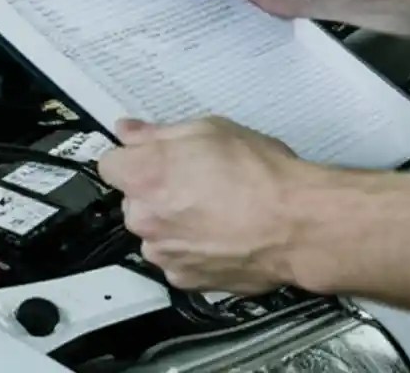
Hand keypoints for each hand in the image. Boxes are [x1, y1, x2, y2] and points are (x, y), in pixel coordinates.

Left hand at [98, 116, 317, 293]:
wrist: (299, 224)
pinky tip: (220, 235)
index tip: (151, 157)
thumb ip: (158, 133)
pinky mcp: (184, 279)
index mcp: (143, 175)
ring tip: (215, 211)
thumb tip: (129, 131)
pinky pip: (176, 259)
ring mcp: (163, 253)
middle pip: (133, 200)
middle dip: (155, 191)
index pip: (110, 164)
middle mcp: (144, 218)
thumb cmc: (261, 175)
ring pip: (154, 232)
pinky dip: (192, 250)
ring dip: (173, 223)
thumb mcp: (209, 130)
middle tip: (196, 181)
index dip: (133, 158)